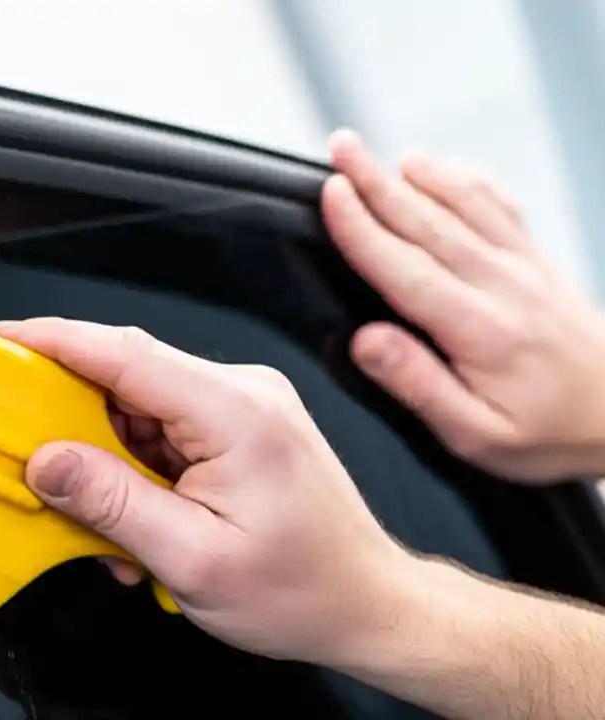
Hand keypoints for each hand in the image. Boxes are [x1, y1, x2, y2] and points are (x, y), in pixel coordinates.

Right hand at [0, 317, 415, 665]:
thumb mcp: (191, 558)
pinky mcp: (237, 427)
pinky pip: (161, 430)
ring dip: (107, 460)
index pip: (125, 354)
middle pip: (125, 378)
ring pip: (138, 408)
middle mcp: (241, 393)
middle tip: (35, 463)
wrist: (368, 605)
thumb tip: (47, 461)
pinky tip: (137, 519)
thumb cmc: (302, 590)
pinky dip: (134, 470)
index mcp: (236, 411)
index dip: (54, 341)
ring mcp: (241, 407)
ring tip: (108, 525)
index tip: (2, 339)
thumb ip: (111, 503)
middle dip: (73, 423)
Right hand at [323, 129, 604, 483]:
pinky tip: (433, 168)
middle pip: (425, 221)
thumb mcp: (478, 436)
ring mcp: (522, 265)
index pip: (404, 267)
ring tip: (370, 150)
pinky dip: (460, 177)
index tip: (331, 192)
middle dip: (374, 181)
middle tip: (338, 147)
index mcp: (479, 330)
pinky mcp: (534, 259)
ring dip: (409, 173)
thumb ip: (417, 385)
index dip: (361, 227)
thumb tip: (364, 340)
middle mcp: (501, 285)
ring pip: (460, 203)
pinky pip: (496, 203)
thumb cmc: (549, 434)